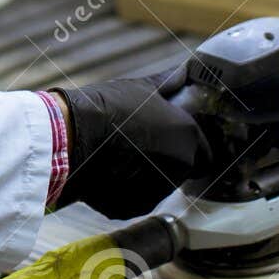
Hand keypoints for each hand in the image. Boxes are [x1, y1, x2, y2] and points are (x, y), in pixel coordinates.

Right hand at [52, 66, 210, 218]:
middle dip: (165, 162)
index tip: (171, 143)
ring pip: (158, 187)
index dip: (189, 150)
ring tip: (119, 156)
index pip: (205, 156)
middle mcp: (179, 166)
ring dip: (145, 176)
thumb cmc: (109, 108)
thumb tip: (184, 72)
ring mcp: (157, 190)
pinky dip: (125, 190)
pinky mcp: (133, 207)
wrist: (73, 136)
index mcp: (188, 137)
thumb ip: (168, 84)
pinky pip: (135, 199)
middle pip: (181, 171)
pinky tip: (108, 171)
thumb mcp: (141, 88)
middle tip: (140, 146)